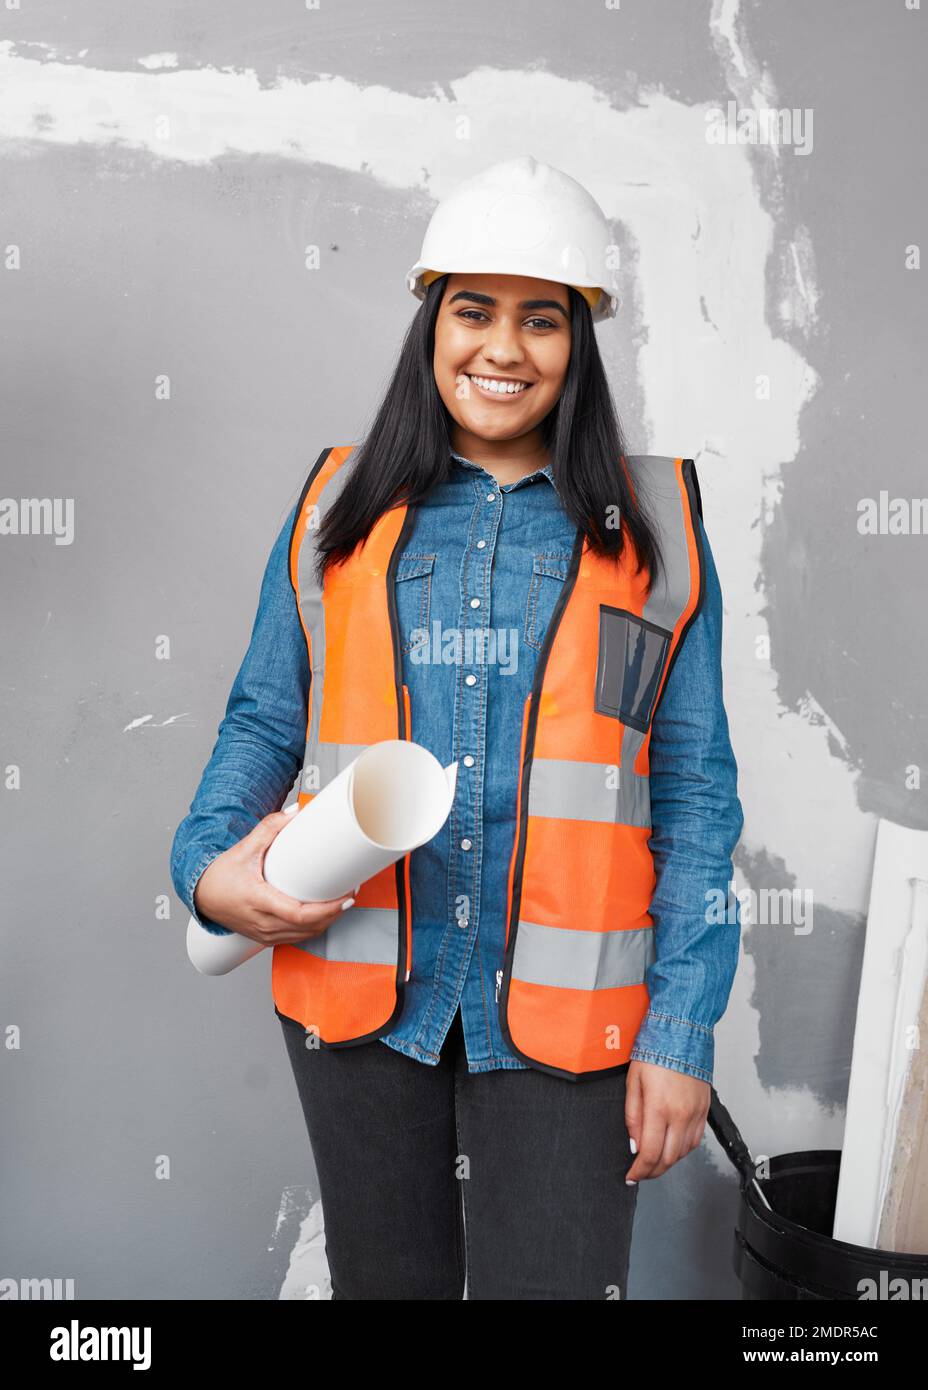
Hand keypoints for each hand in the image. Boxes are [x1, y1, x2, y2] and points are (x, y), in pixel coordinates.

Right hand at [193, 810, 359, 946]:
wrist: (200, 895)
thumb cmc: (219, 876)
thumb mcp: (245, 848)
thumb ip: (270, 828)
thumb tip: (296, 812)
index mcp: (259, 901)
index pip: (300, 914)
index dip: (328, 909)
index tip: (345, 897)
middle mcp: (263, 922)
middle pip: (309, 927)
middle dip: (335, 913)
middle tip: (350, 894)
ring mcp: (264, 934)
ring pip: (304, 936)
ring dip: (327, 922)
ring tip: (342, 904)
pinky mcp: (266, 938)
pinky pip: (295, 938)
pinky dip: (313, 929)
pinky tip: (323, 917)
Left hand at [624, 1059, 709, 1181]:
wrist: (682, 1034)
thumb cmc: (655, 1053)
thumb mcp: (633, 1083)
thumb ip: (632, 1116)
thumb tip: (634, 1144)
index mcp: (660, 1108)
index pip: (650, 1153)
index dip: (639, 1170)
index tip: (631, 1176)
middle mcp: (681, 1114)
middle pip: (669, 1159)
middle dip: (653, 1171)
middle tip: (641, 1173)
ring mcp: (696, 1113)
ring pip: (684, 1152)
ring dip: (668, 1162)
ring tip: (654, 1161)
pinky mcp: (705, 1110)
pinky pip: (696, 1140)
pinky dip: (683, 1150)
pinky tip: (672, 1146)